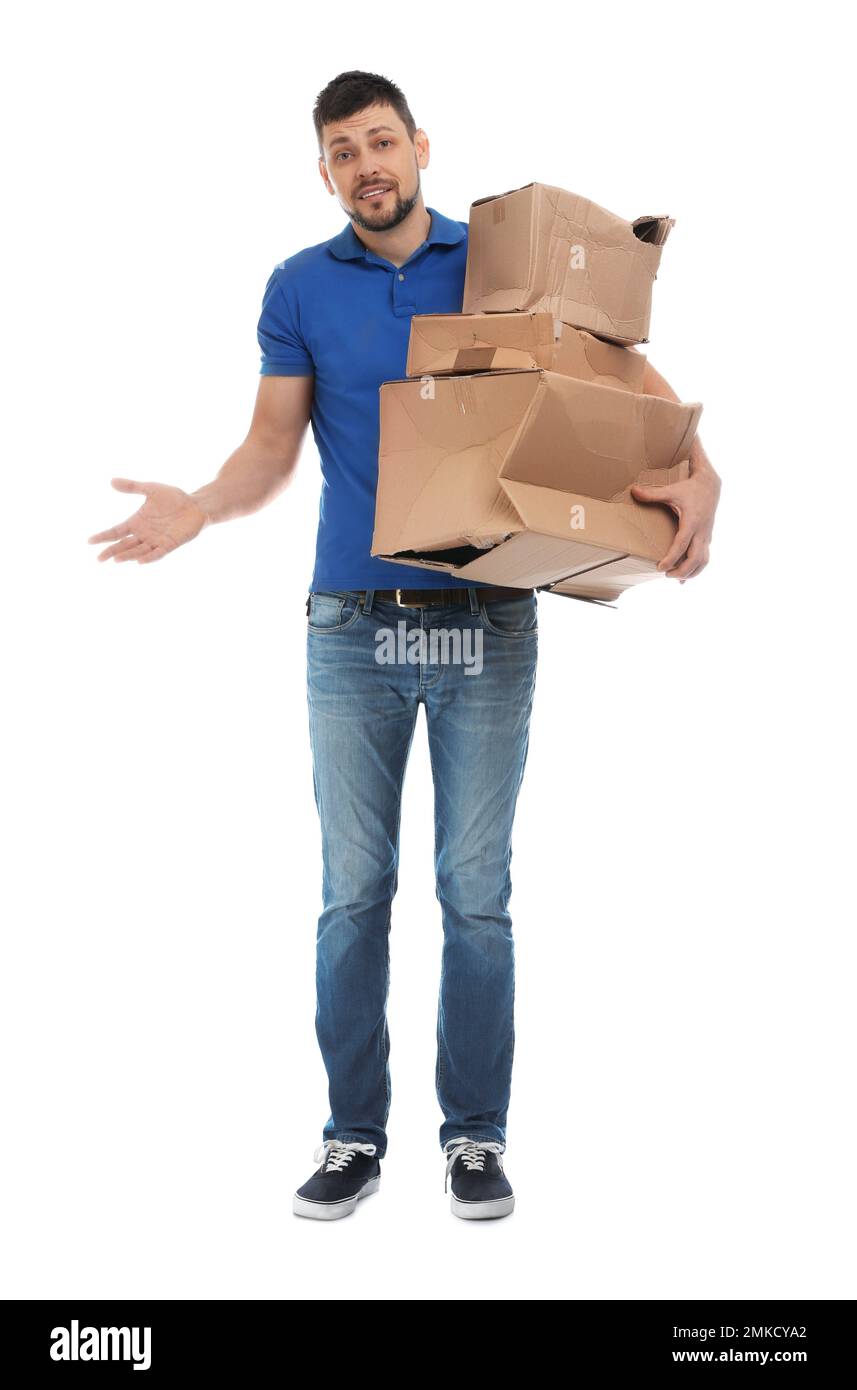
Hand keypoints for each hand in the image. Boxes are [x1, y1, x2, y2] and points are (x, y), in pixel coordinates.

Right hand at [88, 478, 208, 563]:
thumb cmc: (174, 498)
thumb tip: (111, 481)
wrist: (196, 504)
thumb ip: (132, 487)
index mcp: (136, 522)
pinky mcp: (170, 544)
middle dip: (111, 551)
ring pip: (138, 551)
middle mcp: (144, 534)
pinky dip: (148, 558)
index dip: (103, 536)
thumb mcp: (151, 489)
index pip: (116, 532)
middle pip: (124, 545)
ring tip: (115, 559)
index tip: (89, 541)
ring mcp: (156, 541)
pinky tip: (139, 562)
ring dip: (127, 556)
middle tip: (99, 558)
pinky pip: (157, 553)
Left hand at [630, 467, 721, 582]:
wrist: (710, 485)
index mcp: (692, 521)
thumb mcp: (671, 490)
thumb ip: (652, 494)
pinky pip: (704, 558)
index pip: (682, 544)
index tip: (660, 567)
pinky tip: (685, 578)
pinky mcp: (707, 538)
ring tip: (676, 578)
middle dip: (682, 570)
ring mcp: (706, 536)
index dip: (672, 558)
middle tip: (665, 574)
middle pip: (696, 558)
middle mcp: (701, 531)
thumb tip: (633, 491)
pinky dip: (696, 569)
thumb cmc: (689, 488)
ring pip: (703, 561)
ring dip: (691, 573)